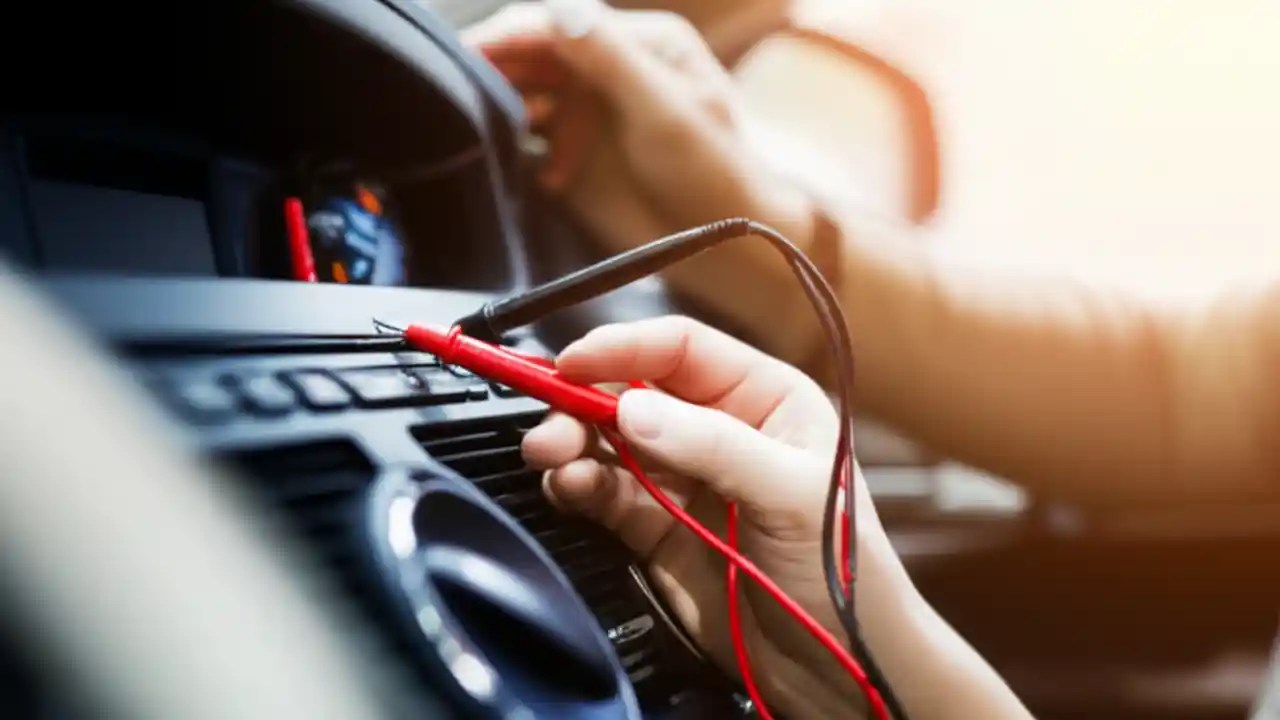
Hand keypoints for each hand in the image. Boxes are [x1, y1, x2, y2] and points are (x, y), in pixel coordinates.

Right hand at [467, 1, 822, 359]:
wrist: (730, 245)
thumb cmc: (717, 173)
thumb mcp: (668, 112)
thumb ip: (613, 61)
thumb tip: (561, 9)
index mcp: (641, 43)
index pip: (560, 23)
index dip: (509, 34)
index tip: (466, 53)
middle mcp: (611, 68)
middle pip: (535, 53)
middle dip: (494, 67)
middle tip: (449, 87)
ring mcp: (594, 112)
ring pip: (528, 93)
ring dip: (501, 106)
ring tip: (478, 127)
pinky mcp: (580, 154)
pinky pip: (532, 138)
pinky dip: (515, 146)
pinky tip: (513, 162)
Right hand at [521, 316, 913, 718]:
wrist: (834, 665)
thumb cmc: (842, 569)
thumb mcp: (790, 494)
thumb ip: (712, 446)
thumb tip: (632, 408)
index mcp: (764, 398)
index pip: (682, 350)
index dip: (624, 347)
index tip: (573, 361)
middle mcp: (717, 429)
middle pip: (632, 392)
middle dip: (584, 401)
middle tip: (550, 422)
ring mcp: (682, 479)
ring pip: (609, 442)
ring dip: (573, 444)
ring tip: (551, 457)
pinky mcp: (655, 528)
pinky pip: (605, 492)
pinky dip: (578, 486)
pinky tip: (568, 487)